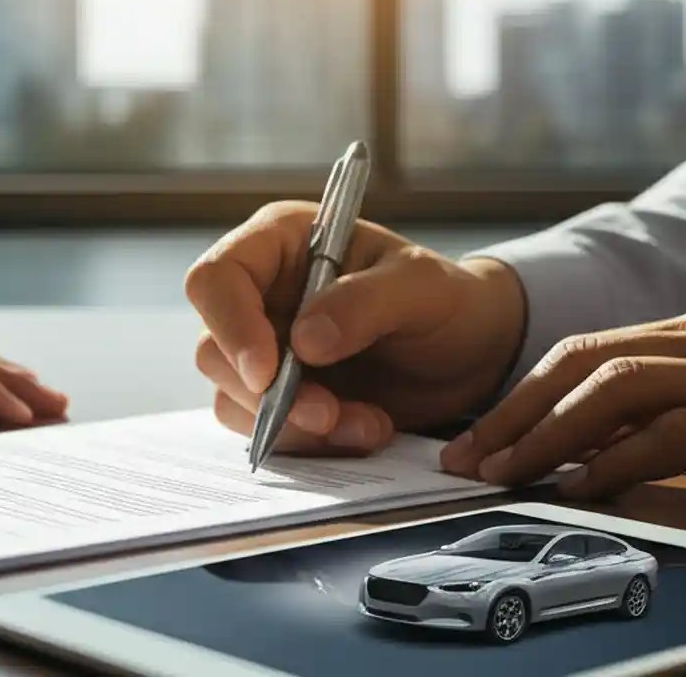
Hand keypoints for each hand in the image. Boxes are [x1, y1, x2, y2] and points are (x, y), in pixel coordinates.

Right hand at [185, 201, 526, 454]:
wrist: (471, 355)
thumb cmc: (445, 301)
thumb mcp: (420, 288)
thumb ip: (363, 303)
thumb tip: (303, 340)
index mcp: (279, 243)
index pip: (216, 279)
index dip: (231, 326)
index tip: (268, 373)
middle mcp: (260, 294)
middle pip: (214, 349)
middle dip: (268, 394)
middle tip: (329, 414)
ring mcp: (266, 349)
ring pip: (234, 398)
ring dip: (295, 425)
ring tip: (367, 425)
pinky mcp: (280, 397)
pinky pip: (266, 429)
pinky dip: (310, 442)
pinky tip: (363, 431)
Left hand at [440, 298, 685, 497]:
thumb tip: (602, 441)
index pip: (593, 348)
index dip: (528, 391)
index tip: (484, 431)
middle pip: (586, 360)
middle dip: (515, 408)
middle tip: (466, 453)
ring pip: (617, 388)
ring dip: (548, 433)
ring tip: (505, 471)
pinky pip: (676, 434)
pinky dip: (619, 460)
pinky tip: (584, 485)